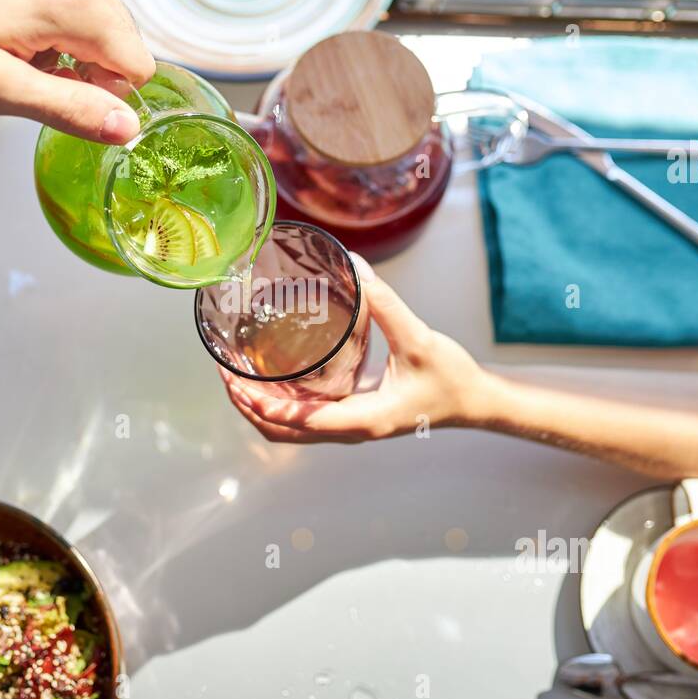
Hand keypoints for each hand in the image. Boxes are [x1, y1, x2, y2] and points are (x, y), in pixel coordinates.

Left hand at [0, 0, 154, 143]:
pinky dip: (53, 19)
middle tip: (24, 70)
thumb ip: (72, 109)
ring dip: (66, 44)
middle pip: (121, 40)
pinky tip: (10, 23)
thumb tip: (126, 127)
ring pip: (99, 20)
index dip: (101, 93)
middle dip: (84, 67)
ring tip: (12, 45)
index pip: (137, 66)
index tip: (53, 90)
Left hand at [221, 256, 488, 442]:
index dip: (264, 405)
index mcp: (362, 420)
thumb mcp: (419, 338)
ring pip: (290, 428)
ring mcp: (348, 426)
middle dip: (249, 406)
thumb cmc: (450, 379)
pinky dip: (280, 402)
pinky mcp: (351, 415)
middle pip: (282, 431)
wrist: (472, 401)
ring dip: (260, 406)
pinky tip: (270, 375)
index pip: (298, 423)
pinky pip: (305, 417)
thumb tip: (354, 267)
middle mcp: (349, 430)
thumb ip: (385, 304)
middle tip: (225, 373)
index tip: (236, 381)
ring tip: (236, 374)